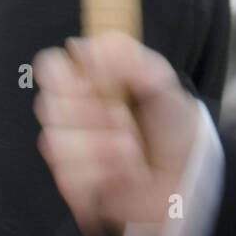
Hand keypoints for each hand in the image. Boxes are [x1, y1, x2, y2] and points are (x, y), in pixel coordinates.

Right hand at [33, 31, 200, 235]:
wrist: (186, 178)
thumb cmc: (174, 131)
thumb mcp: (159, 80)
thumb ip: (124, 56)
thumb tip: (80, 47)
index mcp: (86, 84)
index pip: (49, 69)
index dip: (65, 76)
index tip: (93, 84)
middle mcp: (71, 118)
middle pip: (48, 107)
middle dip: (89, 113)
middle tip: (122, 118)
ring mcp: (70, 155)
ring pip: (57, 144)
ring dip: (101, 145)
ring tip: (129, 148)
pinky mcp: (75, 189)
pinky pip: (69, 177)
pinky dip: (102, 172)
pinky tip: (123, 173)